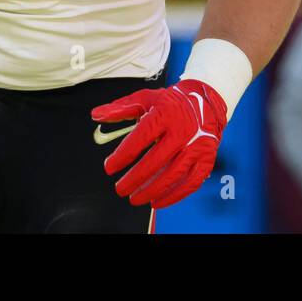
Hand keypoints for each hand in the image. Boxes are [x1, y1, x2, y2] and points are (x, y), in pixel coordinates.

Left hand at [91, 79, 226, 208]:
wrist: (205, 102)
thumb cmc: (170, 103)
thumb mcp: (145, 99)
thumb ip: (119, 109)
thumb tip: (95, 114)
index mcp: (164, 114)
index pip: (141, 138)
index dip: (123, 155)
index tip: (109, 167)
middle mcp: (182, 130)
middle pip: (156, 160)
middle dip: (135, 178)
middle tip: (120, 188)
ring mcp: (196, 146)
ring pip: (173, 174)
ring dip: (152, 190)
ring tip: (134, 198)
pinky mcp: (206, 159)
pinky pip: (190, 182)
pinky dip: (173, 195)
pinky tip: (157, 201)